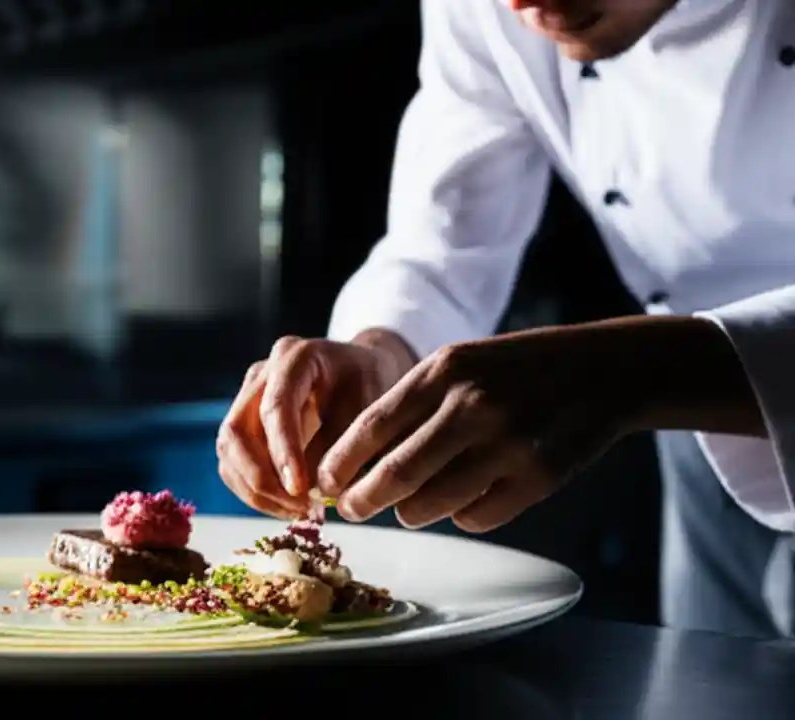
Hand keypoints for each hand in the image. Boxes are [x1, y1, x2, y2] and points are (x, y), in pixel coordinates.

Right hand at [216, 329, 417, 517]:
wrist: (362, 372)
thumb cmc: (369, 385)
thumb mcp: (369, 405)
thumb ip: (340, 443)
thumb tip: (314, 489)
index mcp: (294, 357)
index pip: (276, 408)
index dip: (283, 453)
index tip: (301, 491)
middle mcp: (261, 375)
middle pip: (236, 431)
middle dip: (262, 478)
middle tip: (299, 508)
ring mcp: (247, 399)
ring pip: (228, 452)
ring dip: (256, 491)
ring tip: (298, 512)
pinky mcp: (244, 425)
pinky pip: (234, 464)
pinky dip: (255, 492)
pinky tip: (288, 507)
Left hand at [318, 315, 763, 531]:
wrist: (605, 371)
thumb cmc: (515, 369)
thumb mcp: (460, 363)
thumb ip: (412, 403)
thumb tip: (356, 458)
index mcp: (445, 371)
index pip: (373, 427)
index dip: (342, 462)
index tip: (325, 483)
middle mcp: (473, 406)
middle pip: (396, 474)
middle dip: (364, 500)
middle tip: (353, 510)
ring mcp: (507, 445)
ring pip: (432, 504)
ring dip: (410, 512)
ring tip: (407, 507)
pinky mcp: (537, 479)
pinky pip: (475, 518)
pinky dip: (460, 517)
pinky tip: (462, 502)